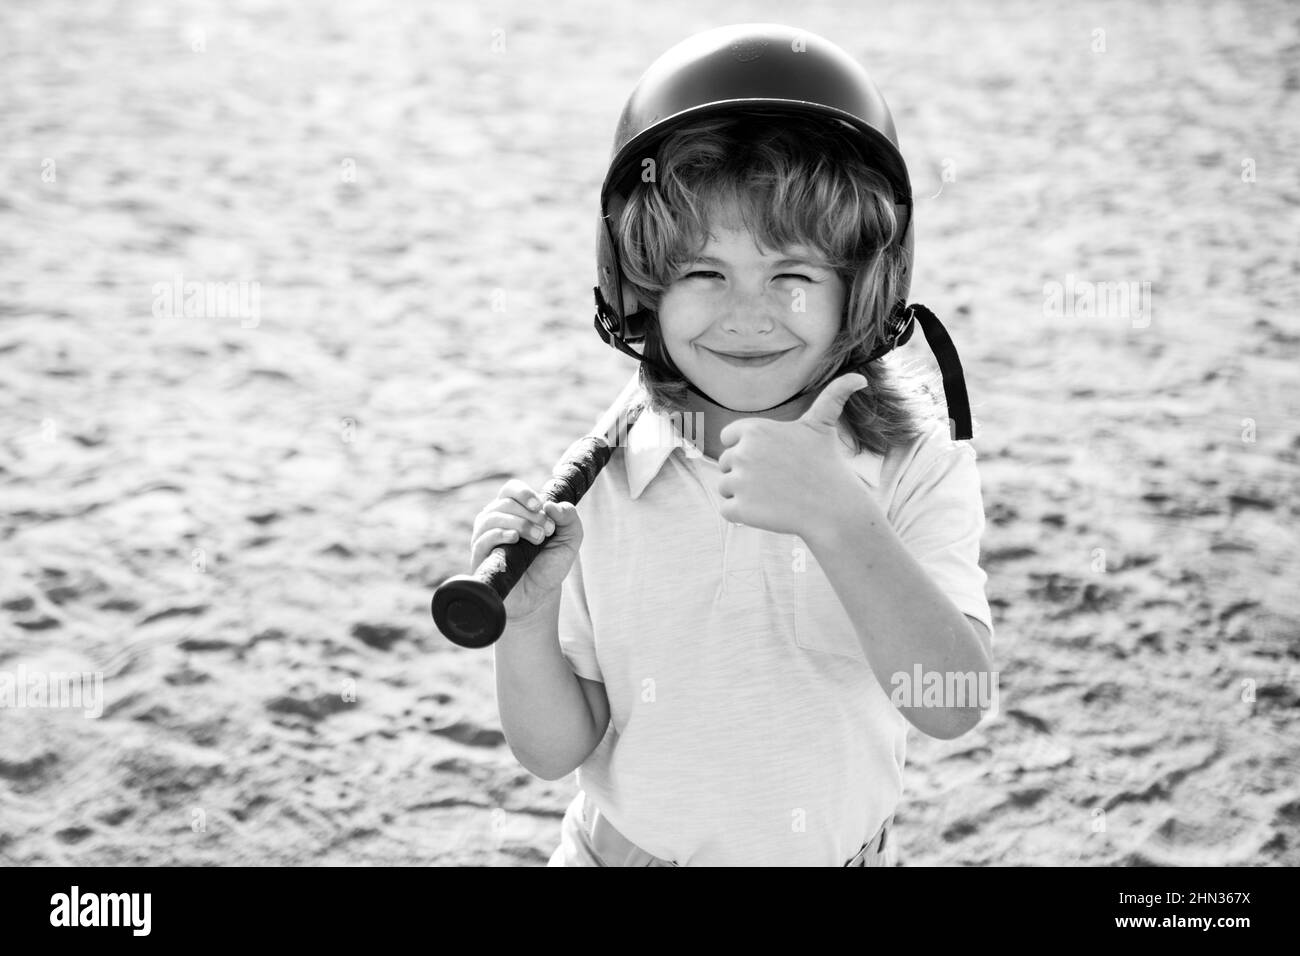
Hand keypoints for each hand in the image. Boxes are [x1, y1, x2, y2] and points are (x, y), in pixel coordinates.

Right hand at [470, 479, 582, 619]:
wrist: (539, 597)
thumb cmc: (550, 565)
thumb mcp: (569, 540)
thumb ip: (569, 518)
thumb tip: (551, 504)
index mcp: (515, 512)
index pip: (510, 490)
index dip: (523, 493)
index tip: (539, 506)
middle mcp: (496, 521)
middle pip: (504, 502)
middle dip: (529, 514)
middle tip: (547, 531)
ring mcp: (485, 538)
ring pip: (492, 517)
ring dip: (519, 523)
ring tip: (538, 539)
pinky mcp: (479, 557)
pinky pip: (482, 538)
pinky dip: (500, 533)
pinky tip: (515, 539)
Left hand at [716, 373, 869, 537]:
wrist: (834, 508)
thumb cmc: (827, 464)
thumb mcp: (824, 425)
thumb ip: (834, 396)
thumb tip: (860, 378)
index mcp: (754, 429)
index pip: (728, 439)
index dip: (748, 450)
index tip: (772, 459)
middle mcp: (742, 452)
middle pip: (726, 463)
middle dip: (747, 473)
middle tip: (778, 479)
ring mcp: (739, 482)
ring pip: (725, 487)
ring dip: (744, 494)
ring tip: (774, 495)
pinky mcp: (739, 509)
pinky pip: (727, 510)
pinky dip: (742, 514)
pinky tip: (767, 511)